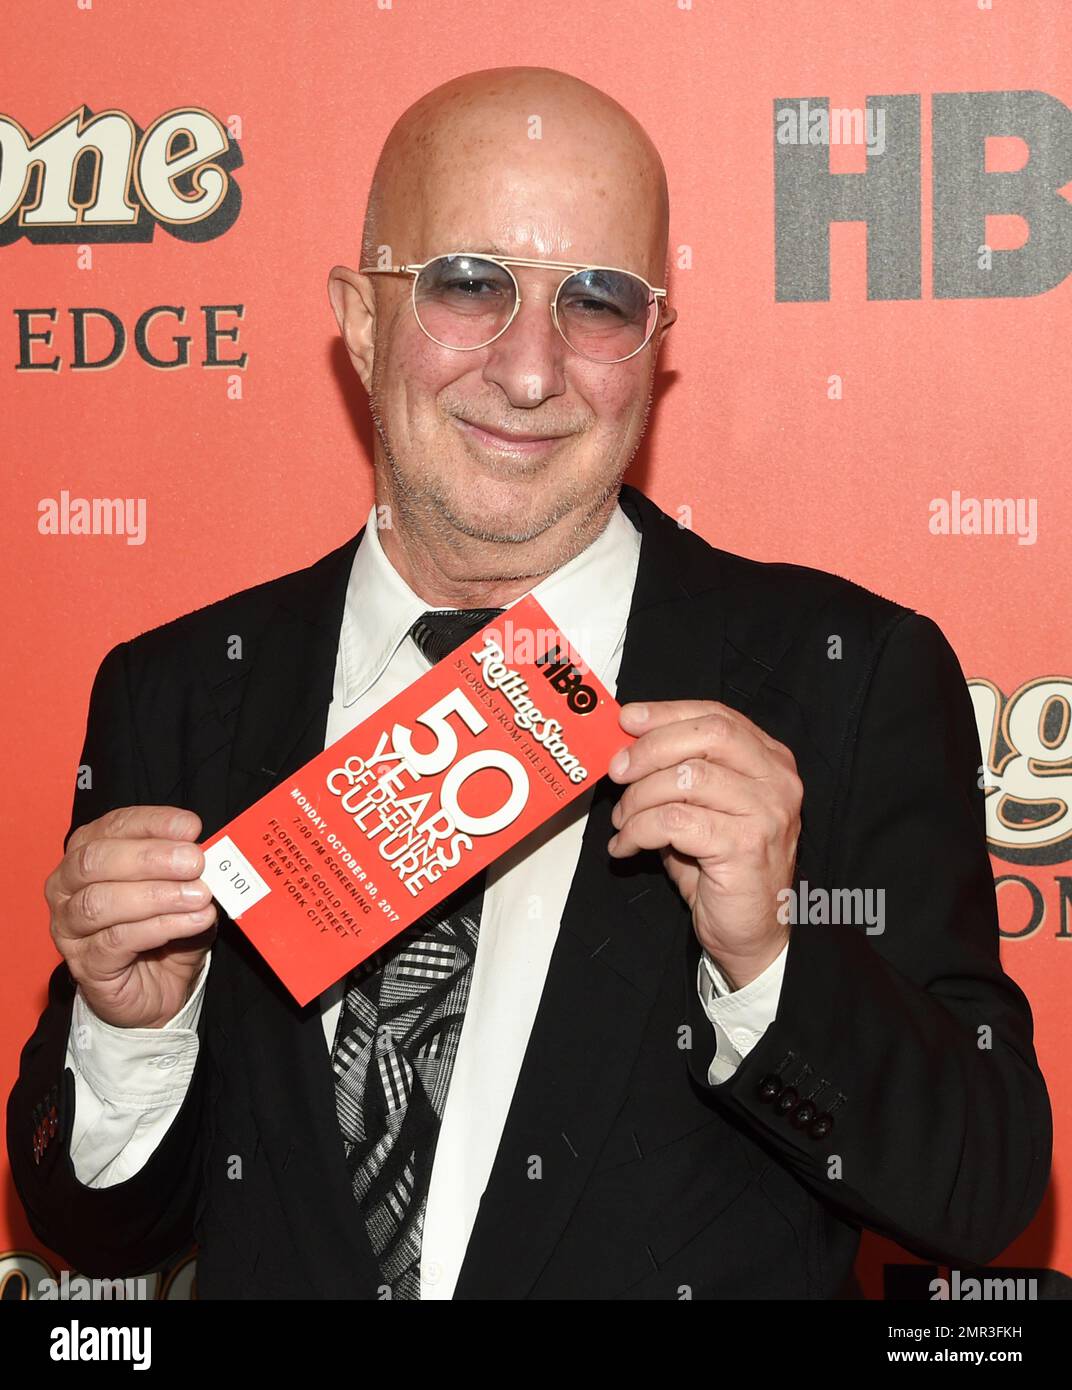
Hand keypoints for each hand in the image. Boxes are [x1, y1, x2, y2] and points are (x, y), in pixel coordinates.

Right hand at [45, 805, 216, 1028]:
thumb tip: (208, 849)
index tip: (192, 827)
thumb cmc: (164, 928)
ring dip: (157, 895)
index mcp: (88, 853)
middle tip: (195, 862)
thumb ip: (189, 868)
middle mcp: (67, 886)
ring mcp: (69, 927)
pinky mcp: (85, 964)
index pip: (113, 826)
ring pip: (101, 901)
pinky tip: (194, 921)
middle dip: (151, 857)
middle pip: (96, 861)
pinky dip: (162, 926)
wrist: (155, 990)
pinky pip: (117, 940)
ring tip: (199, 896)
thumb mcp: (182, 889)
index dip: (153, 823)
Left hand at [607, 701, 800, 988]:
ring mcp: (766, 812)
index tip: (627, 719)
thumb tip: (625, 748)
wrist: (752, 933)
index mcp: (769, 761)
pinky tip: (626, 847)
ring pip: (685, 779)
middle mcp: (776, 780)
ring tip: (623, 821)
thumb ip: (676, 774)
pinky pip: (674, 821)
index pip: (716, 716)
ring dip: (639, 798)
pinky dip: (639, 831)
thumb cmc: (723, 870)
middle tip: (617, 772)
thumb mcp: (701, 809)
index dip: (666, 713)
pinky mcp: (745, 846)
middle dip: (650, 748)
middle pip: (707, 736)